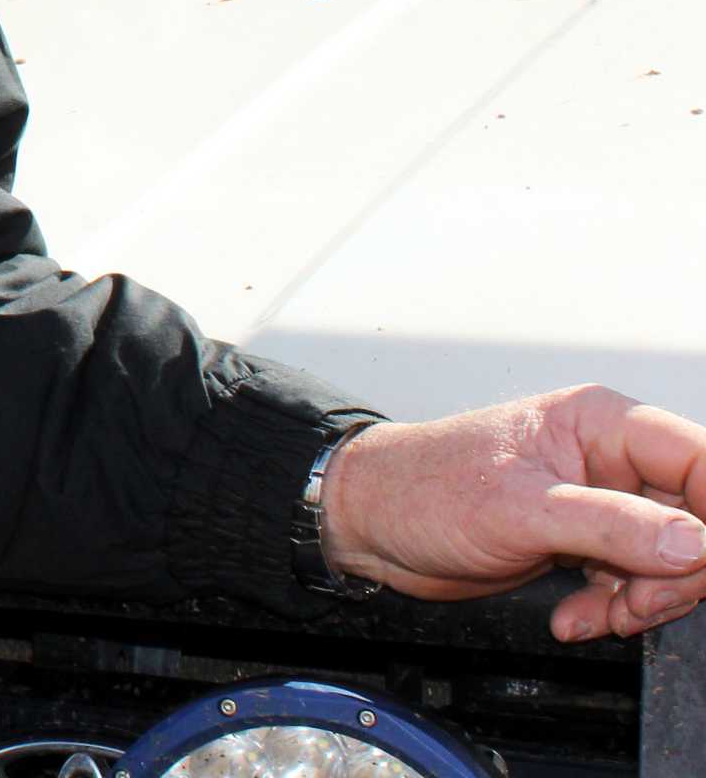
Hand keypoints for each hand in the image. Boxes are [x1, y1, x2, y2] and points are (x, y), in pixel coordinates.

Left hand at [319, 386, 705, 640]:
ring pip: (671, 558)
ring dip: (644, 599)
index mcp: (599, 423)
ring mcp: (599, 503)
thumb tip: (693, 542)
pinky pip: (634, 582)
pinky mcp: (584, 543)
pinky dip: (615, 609)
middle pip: (696, 518)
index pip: (699, 459)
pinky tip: (575, 619)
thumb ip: (610, 525)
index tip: (704, 560)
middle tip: (636, 603)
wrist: (371, 523)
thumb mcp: (519, 510)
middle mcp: (608, 459)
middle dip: (675, 572)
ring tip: (599, 615)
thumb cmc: (423, 490)